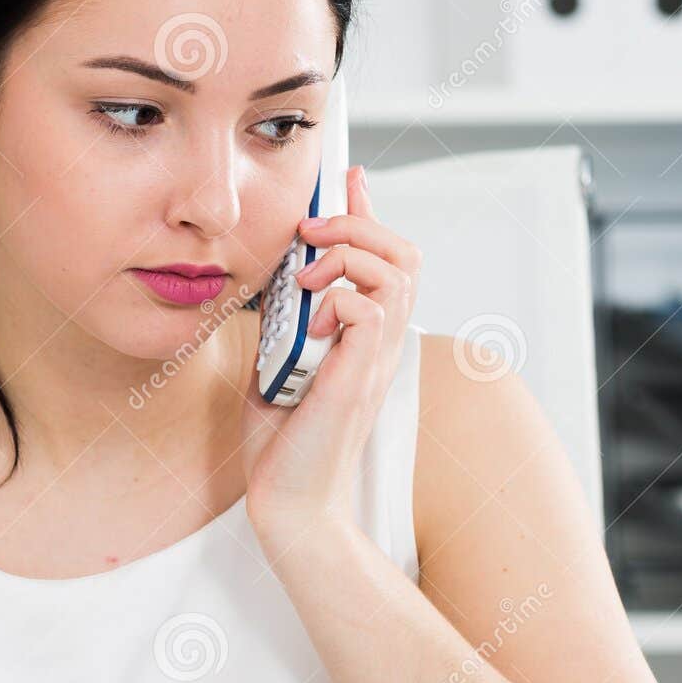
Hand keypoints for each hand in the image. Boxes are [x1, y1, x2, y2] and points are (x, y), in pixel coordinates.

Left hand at [240, 165, 421, 543]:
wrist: (287, 503)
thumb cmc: (281, 448)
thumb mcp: (276, 366)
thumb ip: (285, 325)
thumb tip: (277, 288)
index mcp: (365, 341)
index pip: (386, 262)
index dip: (368, 214)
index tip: (347, 180)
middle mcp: (380, 346)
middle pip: (405, 253)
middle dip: (360, 224)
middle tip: (312, 232)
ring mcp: (375, 361)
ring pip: (396, 270)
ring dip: (348, 255)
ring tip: (307, 277)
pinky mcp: (359, 376)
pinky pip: (368, 308)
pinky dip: (335, 300)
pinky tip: (308, 324)